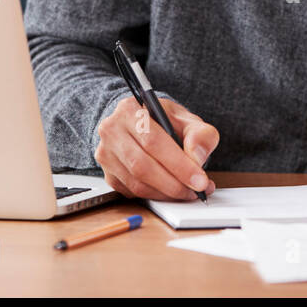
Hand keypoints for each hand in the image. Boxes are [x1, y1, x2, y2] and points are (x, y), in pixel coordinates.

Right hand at [94, 95, 218, 200]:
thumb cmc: (164, 121)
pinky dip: (156, 196)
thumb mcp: (187, 119)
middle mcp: (112, 131)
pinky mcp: (108, 174)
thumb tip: (197, 158)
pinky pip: (133, 193)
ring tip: (188, 191)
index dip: (178, 164)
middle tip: (197, 190)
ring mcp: (106, 154)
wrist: (142, 124)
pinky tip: (171, 191)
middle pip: (142, 165)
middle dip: (174, 183)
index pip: (153, 141)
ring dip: (166, 193)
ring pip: (137, 183)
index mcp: (130, 109)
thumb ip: (200, 135)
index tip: (200, 180)